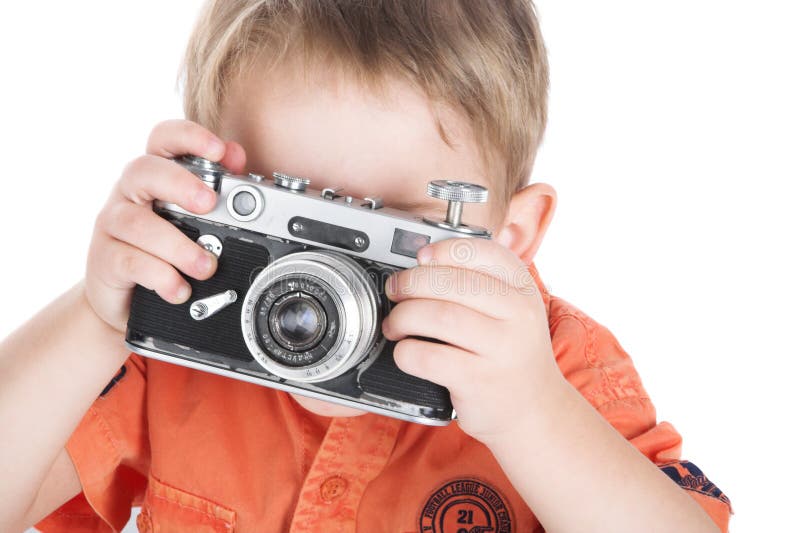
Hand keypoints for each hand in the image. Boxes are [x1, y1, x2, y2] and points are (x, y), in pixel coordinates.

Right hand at [85, 119, 246, 331]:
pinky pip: (130, 262)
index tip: (219, 150)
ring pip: (137, 222)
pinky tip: (180, 289)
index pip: (163, 139)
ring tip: (205, 265)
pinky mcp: (105, 259)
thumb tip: (236, 155)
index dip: (189, 136)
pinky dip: (160, 276)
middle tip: (208, 202)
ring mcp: (113, 224)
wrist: (127, 297)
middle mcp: (130, 193)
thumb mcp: (193, 218)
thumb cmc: (165, 248)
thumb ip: (217, 187)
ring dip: (177, 244)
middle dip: (180, 183)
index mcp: (155, 175)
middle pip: (144, 170)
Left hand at [382, 237, 565, 444]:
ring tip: (395, 324)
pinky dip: (406, 352)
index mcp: (523, 289)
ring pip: (438, 316)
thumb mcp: (512, 311)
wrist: (535, 411)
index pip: (482, 252)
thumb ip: (479, 283)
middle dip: (410, 283)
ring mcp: (501, 349)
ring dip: (403, 316)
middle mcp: (518, 315)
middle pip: (451, 282)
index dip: (444, 250)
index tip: (421, 258)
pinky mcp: (479, 381)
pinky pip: (429, 356)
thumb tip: (423, 261)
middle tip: (395, 291)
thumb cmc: (512, 355)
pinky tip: (406, 353)